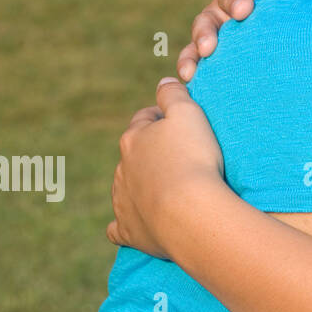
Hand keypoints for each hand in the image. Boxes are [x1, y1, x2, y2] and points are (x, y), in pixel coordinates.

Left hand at [107, 78, 226, 259]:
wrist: (189, 212)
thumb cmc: (192, 158)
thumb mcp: (188, 113)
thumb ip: (173, 94)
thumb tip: (163, 82)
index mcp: (134, 139)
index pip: (144, 120)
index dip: (161, 119)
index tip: (177, 122)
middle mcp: (122, 168)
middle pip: (134, 154)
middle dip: (150, 152)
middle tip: (178, 156)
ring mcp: (123, 200)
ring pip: (125, 186)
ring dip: (141, 184)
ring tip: (168, 188)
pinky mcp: (128, 229)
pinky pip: (119, 226)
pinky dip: (126, 222)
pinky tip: (136, 222)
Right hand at [176, 0, 311, 80]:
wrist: (274, 37)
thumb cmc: (290, 9)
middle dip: (236, 1)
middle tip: (244, 10)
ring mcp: (216, 20)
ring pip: (205, 22)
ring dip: (205, 33)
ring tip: (209, 48)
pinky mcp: (203, 45)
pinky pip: (191, 53)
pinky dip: (189, 62)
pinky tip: (190, 75)